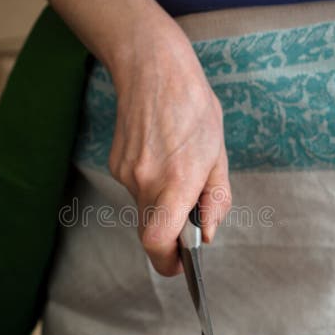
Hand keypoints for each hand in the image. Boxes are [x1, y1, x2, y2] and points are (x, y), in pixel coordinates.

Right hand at [108, 15, 230, 274]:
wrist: (152, 68)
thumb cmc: (192, 106)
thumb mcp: (217, 153)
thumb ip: (215, 199)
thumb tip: (208, 233)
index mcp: (177, 181)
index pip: (157, 242)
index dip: (168, 262)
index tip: (181, 265)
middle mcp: (146, 181)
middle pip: (150, 231)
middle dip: (170, 233)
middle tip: (190, 216)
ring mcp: (126, 173)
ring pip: (144, 209)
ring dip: (163, 202)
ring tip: (179, 167)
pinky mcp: (116, 164)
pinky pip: (136, 188)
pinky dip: (151, 184)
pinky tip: (162, 155)